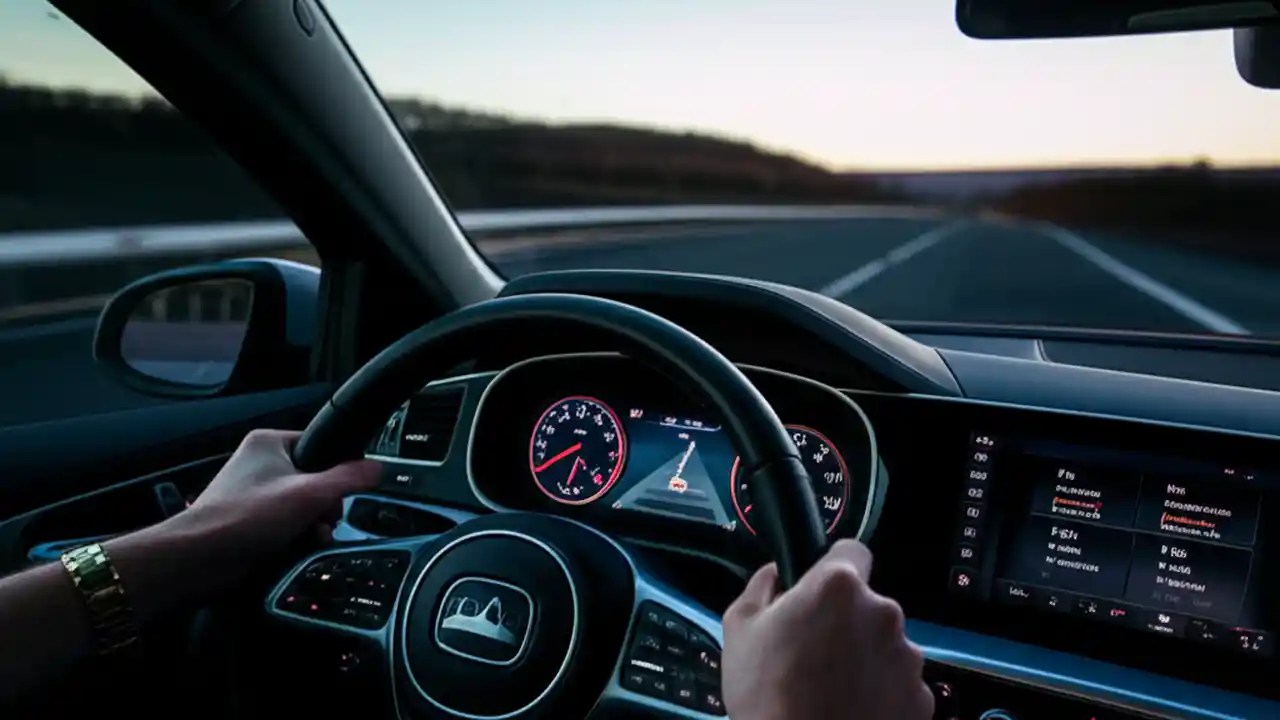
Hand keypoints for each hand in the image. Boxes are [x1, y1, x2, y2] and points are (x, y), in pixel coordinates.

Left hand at [107, 429, 379, 618]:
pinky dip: (295, 538)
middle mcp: (259, 464)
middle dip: (325, 507)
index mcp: (269, 443)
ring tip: (307, 538)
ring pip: (303, 507)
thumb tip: (379, 468)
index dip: (338, 471)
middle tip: (321, 520)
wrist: (198, 560)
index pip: (321, 446)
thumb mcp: (309, 493)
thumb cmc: (246, 517)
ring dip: (312, 526)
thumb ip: (349, 478)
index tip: (341, 493)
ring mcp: (252, 493)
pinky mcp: (249, 522)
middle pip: (316, 480)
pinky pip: (286, 525)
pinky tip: (294, 549)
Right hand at [721, 540, 932, 719]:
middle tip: (816, 652)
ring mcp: (908, 657)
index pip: (852, 551)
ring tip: (835, 688)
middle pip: (868, 604)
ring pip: (885, 644)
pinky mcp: (922, 698)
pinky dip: (883, 692)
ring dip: (867, 657)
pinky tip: (854, 709)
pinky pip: (900, 683)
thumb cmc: (765, 692)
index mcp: (839, 586)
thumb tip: (775, 573)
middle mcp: (884, 612)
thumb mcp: (739, 629)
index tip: (818, 592)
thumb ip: (760, 588)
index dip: (833, 568)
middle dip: (848, 620)